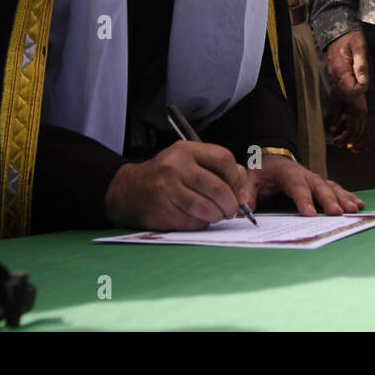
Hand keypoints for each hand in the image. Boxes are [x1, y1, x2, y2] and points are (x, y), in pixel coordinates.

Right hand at [104, 141, 254, 230]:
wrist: (129, 190)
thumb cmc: (168, 177)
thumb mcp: (190, 163)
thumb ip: (221, 174)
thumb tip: (246, 199)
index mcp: (186, 150)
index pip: (223, 159)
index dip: (236, 178)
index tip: (238, 190)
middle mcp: (175, 166)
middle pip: (218, 188)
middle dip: (231, 204)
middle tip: (231, 210)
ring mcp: (166, 189)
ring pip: (207, 209)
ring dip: (217, 216)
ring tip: (215, 215)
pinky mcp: (162, 210)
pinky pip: (193, 222)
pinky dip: (201, 224)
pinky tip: (197, 219)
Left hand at [250, 154, 364, 215]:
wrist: (272, 158)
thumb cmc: (262, 171)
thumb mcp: (249, 178)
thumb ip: (246, 193)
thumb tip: (242, 209)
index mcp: (286, 172)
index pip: (296, 186)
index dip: (303, 200)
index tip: (310, 214)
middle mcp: (305, 174)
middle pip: (318, 186)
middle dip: (329, 200)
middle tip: (337, 213)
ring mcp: (315, 179)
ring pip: (331, 187)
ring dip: (343, 198)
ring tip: (354, 209)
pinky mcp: (322, 184)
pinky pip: (337, 189)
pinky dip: (349, 196)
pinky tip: (359, 205)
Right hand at [326, 30, 369, 97]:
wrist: (338, 30)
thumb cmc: (349, 37)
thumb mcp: (359, 47)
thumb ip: (361, 64)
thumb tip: (364, 80)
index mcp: (340, 69)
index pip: (352, 90)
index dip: (363, 86)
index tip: (366, 77)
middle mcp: (335, 74)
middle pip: (349, 92)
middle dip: (360, 87)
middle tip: (364, 74)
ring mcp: (334, 74)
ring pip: (346, 89)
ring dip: (356, 84)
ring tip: (360, 71)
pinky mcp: (335, 73)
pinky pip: (344, 83)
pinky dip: (352, 81)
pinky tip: (355, 71)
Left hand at [329, 89, 374, 152]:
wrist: (348, 78)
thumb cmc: (341, 89)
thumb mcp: (335, 103)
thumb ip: (334, 117)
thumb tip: (333, 130)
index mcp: (356, 112)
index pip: (352, 132)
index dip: (344, 139)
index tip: (336, 143)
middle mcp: (362, 114)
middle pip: (358, 133)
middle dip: (348, 140)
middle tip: (338, 143)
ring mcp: (364, 112)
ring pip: (361, 130)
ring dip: (352, 137)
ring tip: (342, 139)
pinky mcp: (362, 110)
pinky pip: (361, 125)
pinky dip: (355, 131)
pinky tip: (346, 131)